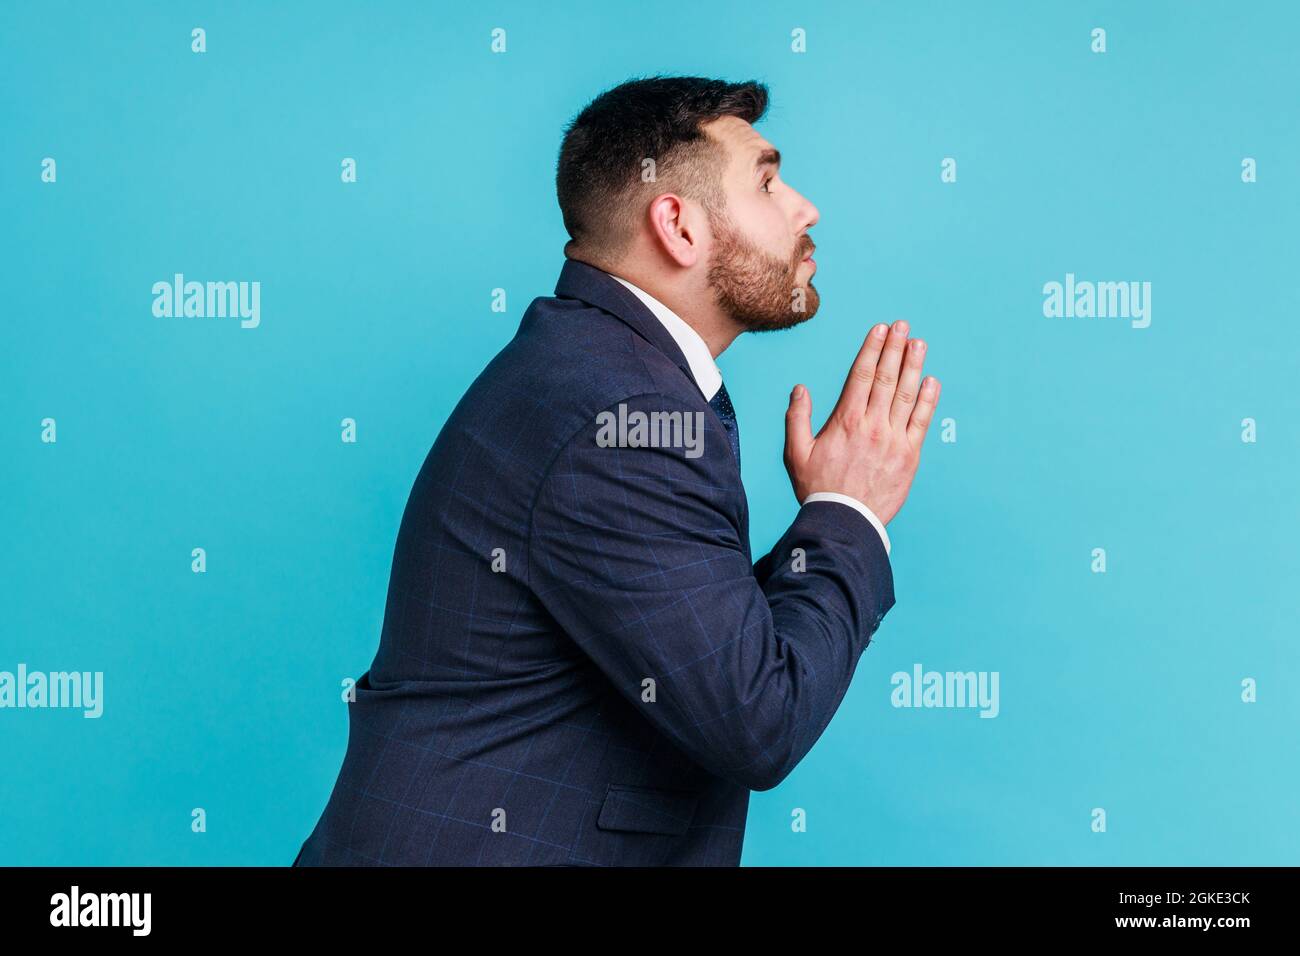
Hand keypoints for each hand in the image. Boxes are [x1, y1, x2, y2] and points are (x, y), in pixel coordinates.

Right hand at [783, 320, 939, 525]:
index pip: (862, 375)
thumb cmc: (819, 489)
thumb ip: (797, 418)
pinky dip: (929, 400)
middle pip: (887, 378)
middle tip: (903, 326)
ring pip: (906, 394)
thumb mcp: (796, 453)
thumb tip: (800, 389)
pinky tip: (932, 381)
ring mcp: (893, 439)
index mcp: (845, 421)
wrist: (845, 521)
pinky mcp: (910, 456)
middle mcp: (872, 425)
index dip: (872, 349)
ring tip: (919, 344)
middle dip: (895, 349)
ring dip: (914, 366)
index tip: (880, 330)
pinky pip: (922, 421)